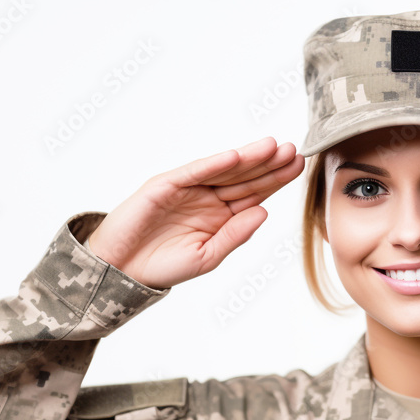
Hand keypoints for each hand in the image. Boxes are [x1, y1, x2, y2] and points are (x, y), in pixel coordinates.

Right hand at [86, 136, 304, 289]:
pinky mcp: (165, 185)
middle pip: (245, 177)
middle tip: (294, 150)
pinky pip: (194, 172)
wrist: (121, 272)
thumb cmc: (163, 267)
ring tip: (273, 147)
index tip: (298, 166)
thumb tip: (263, 212)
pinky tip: (236, 156)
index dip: (276, 180)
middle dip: (269, 164)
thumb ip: (235, 235)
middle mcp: (207, 198)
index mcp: (221, 215)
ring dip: (248, 157)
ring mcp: (187, 189)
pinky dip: (214, 164)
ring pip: (224, 169)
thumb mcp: (207, 257)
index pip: (254, 193)